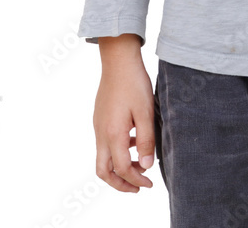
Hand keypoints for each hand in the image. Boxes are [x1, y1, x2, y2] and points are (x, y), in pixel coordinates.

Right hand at [94, 34, 156, 192]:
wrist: (118, 60)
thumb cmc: (134, 83)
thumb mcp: (145, 112)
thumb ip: (146, 140)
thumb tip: (146, 166)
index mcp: (113, 134)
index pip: (121, 169)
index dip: (135, 181)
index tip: (149, 183)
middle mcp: (101, 133)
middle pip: (103, 171)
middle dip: (119, 184)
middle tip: (138, 187)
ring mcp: (98, 126)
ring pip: (103, 158)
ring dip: (119, 167)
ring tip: (140, 165)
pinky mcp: (100, 118)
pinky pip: (105, 143)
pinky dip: (118, 151)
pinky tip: (134, 141)